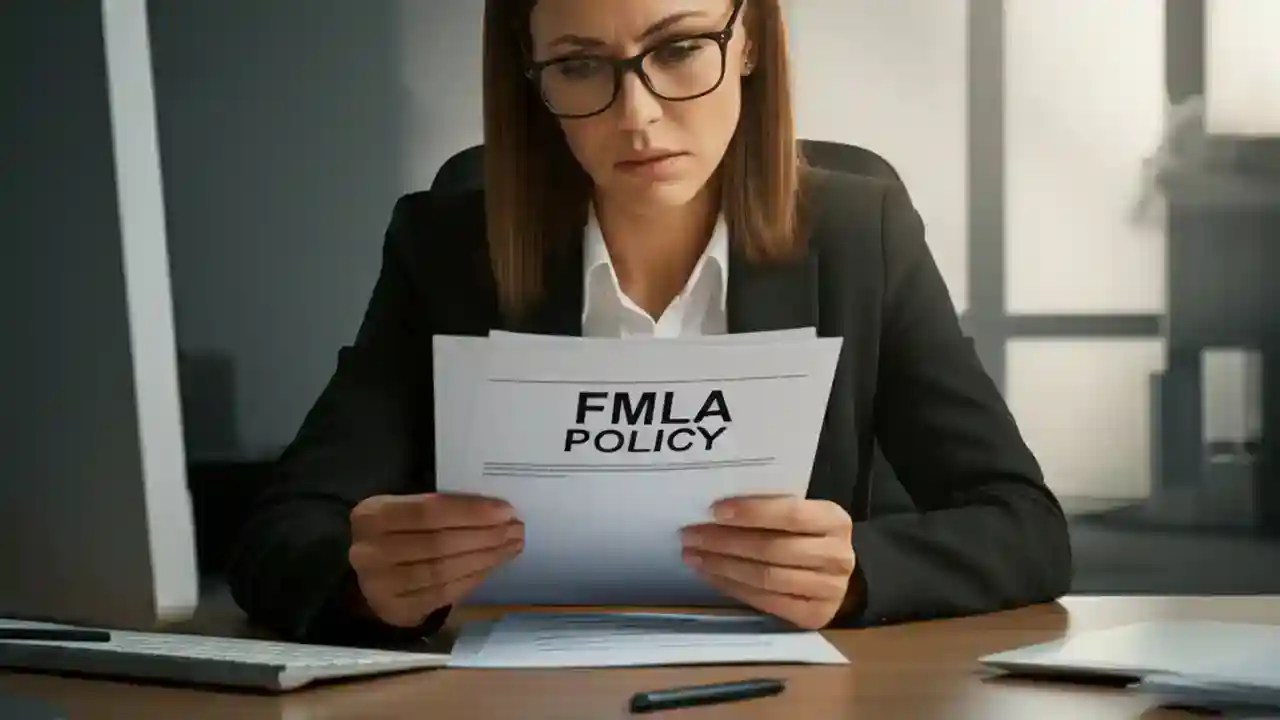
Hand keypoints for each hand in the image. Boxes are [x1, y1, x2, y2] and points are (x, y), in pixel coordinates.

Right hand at [348, 493, 523, 627]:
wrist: (372, 573)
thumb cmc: (397, 533)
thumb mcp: (406, 510)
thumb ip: (440, 508)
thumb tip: (496, 512)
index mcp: (372, 516)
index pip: (429, 511)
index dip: (470, 512)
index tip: (505, 511)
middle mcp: (369, 552)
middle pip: (439, 543)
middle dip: (484, 536)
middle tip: (516, 530)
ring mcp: (379, 586)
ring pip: (443, 571)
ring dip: (484, 559)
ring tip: (510, 547)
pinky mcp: (395, 610)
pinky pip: (442, 594)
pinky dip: (471, 579)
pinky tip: (491, 566)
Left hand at [680, 496, 855, 629]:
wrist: (832, 572)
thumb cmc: (806, 535)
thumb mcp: (800, 515)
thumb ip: (770, 509)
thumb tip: (715, 512)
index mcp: (834, 521)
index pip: (790, 514)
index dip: (751, 513)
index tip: (715, 511)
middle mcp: (837, 556)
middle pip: (772, 549)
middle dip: (725, 542)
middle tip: (691, 536)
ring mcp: (830, 590)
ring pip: (766, 578)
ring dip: (723, 566)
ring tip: (694, 556)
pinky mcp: (815, 616)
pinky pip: (765, 601)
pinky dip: (733, 587)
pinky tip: (712, 576)